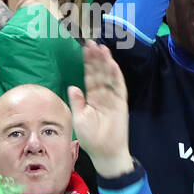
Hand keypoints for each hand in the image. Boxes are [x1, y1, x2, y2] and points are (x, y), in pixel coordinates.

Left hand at [68, 41, 131, 176]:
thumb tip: (73, 86)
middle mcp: (102, 95)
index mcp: (91, 97)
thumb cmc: (91, 137)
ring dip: (106, 63)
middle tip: (91, 42)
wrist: (106, 151)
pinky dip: (116, 76)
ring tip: (101, 48)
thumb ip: (77, 102)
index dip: (87, 63)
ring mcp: (112, 98)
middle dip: (96, 58)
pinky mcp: (121, 103)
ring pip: (109, 76)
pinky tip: (112, 64)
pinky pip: (119, 87)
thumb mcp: (79, 118)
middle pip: (99, 73)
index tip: (84, 49)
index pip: (89, 76)